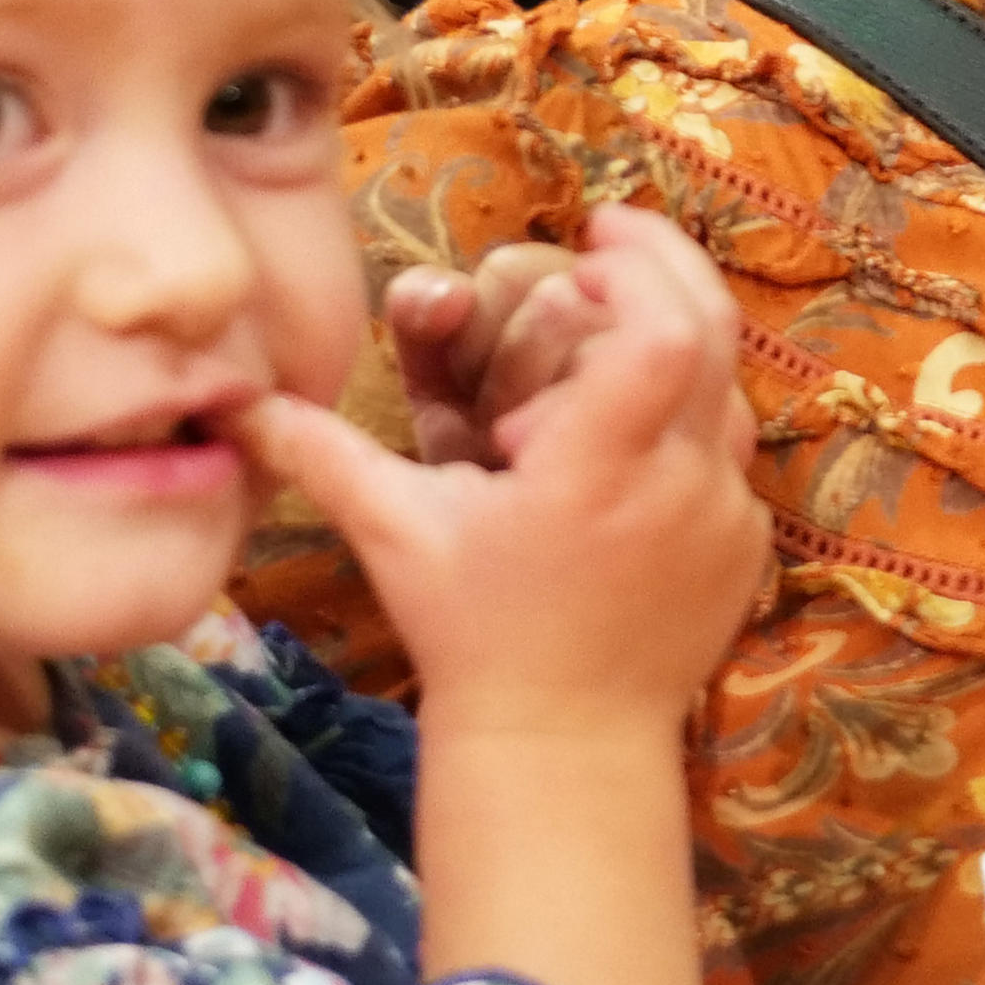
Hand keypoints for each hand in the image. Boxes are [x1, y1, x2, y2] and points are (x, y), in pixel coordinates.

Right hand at [245, 204, 765, 739]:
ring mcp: (724, 515)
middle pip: (711, 332)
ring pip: (727, 388)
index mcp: (600, 469)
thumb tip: (239, 406)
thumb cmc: (475, 635)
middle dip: (663, 268)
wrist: (564, 742)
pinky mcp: (745, 545)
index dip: (637, 271)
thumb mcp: (397, 537)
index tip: (586, 249)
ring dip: (676, 345)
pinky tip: (631, 426)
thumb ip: (325, 457)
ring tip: (610, 337)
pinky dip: (689, 419)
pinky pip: (729, 453)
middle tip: (608, 241)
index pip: (662, 331)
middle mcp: (680, 482)